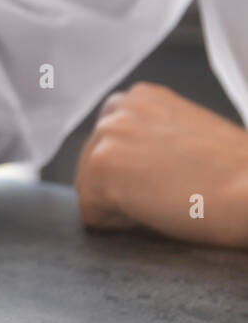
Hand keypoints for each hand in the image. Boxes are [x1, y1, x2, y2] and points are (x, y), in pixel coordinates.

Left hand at [75, 82, 247, 247]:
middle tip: (172, 193)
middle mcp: (118, 108)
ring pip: (90, 190)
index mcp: (141, 97)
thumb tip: (129, 165)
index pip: (110, 145)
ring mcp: (106, 135)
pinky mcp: (102, 166)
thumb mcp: (189, 134)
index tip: (171, 178)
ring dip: (122, 206)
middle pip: (93, 166)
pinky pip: (92, 214)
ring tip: (167, 200)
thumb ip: (152, 137)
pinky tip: (158, 212)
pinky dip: (119, 224)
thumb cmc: (237, 174)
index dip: (137, 173)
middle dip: (124, 188)